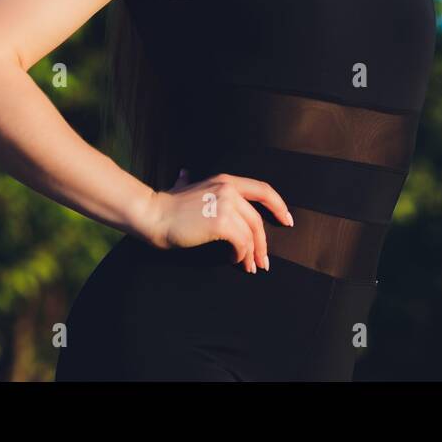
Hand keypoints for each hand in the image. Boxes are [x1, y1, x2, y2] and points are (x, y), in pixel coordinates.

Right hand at [144, 169, 293, 273]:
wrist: (154, 215)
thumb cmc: (166, 205)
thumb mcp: (182, 186)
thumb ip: (188, 180)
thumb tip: (184, 173)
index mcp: (225, 181)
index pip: (263, 190)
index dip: (279, 206)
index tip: (287, 220)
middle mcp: (229, 189)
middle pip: (258, 220)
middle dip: (264, 244)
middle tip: (264, 262)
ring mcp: (225, 205)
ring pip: (251, 234)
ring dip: (253, 254)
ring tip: (250, 268)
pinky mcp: (220, 222)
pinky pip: (241, 243)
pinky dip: (241, 255)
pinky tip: (233, 260)